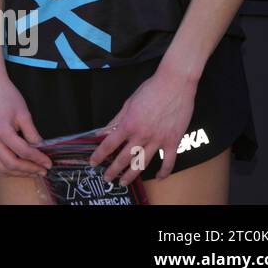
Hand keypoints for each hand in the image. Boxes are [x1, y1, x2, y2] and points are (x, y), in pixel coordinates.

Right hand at [0, 69, 53, 176]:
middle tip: (41, 170)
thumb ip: (33, 134)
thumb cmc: (5, 95)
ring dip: (16, 173)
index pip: (23, 152)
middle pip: (11, 163)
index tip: (47, 163)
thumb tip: (41, 150)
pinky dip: (2, 170)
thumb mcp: (24, 113)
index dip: (38, 159)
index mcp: (0, 129)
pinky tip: (13, 168)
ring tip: (30, 171)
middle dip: (29, 169)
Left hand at [91, 67, 196, 184]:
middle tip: (107, 179)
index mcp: (128, 124)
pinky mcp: (173, 141)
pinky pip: (168, 162)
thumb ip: (116, 120)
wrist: (174, 84)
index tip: (93, 162)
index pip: (109, 144)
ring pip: (143, 163)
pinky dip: (163, 172)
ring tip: (124, 182)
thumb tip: (103, 132)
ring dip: (132, 175)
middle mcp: (141, 135)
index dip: (99, 155)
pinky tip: (158, 178)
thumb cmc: (150, 90)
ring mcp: (158, 140)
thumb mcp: (128, 103)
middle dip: (113, 170)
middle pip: (124, 158)